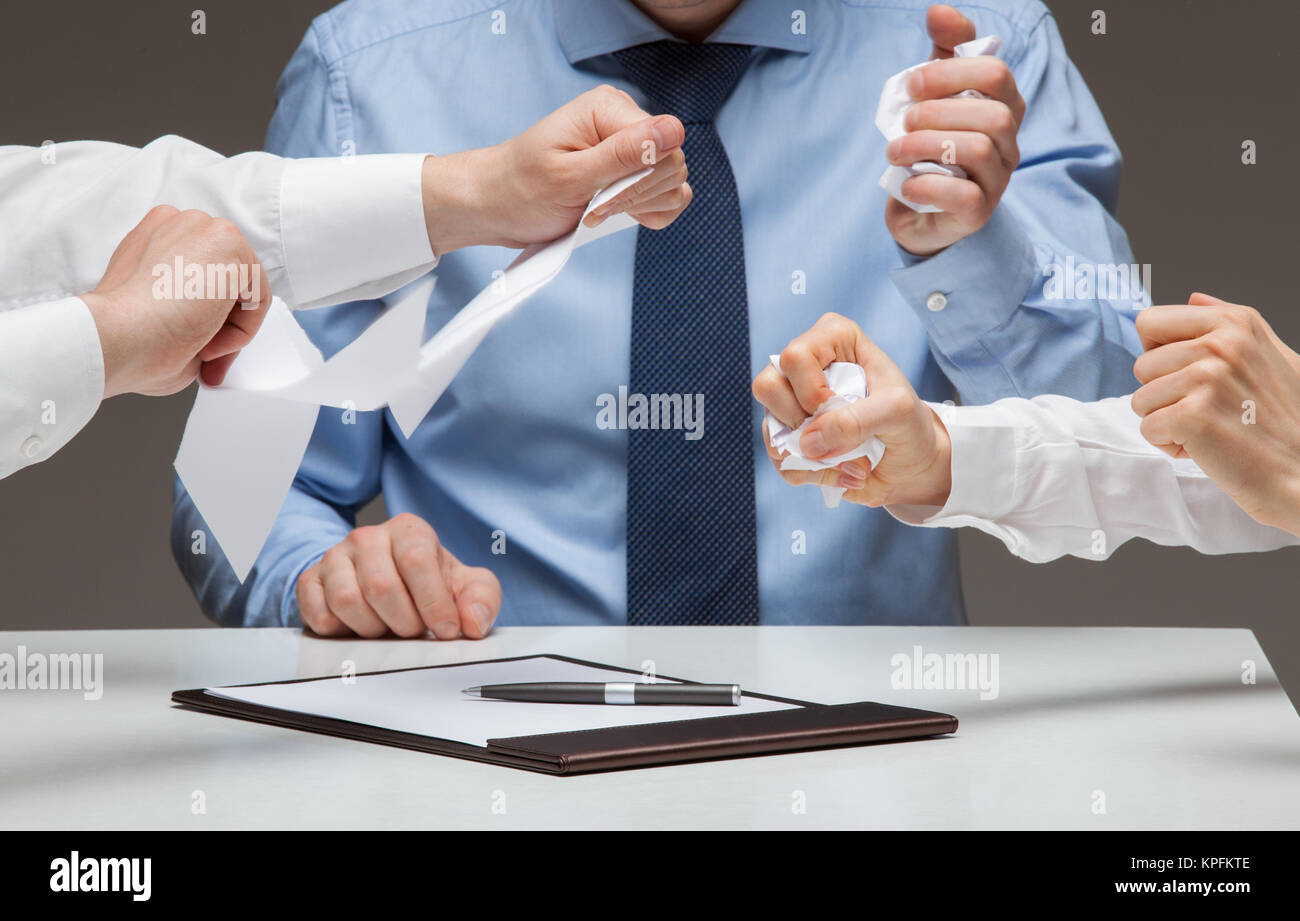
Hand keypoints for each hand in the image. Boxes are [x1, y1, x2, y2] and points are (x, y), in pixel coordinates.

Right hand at [79, 205, 269, 396]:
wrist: (114, 338)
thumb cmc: (126, 340)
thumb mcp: (160, 318)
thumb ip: (190, 313)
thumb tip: (209, 341)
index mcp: (156, 237)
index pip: (203, 277)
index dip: (206, 320)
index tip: (196, 353)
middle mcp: (179, 224)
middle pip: (228, 282)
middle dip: (223, 326)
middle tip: (206, 361)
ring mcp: (204, 228)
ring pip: (245, 289)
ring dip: (230, 328)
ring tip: (200, 350)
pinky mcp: (229, 242)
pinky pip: (257, 298)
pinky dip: (241, 331)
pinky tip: (209, 341)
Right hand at [296, 513, 502, 638]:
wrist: (388, 583)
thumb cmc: (430, 584)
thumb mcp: (466, 587)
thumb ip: (482, 599)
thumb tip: (473, 623)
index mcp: (408, 530)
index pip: (416, 560)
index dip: (433, 602)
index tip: (446, 629)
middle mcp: (367, 537)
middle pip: (381, 586)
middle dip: (404, 621)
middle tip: (414, 630)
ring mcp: (334, 558)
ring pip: (347, 601)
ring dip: (373, 628)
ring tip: (387, 627)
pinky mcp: (310, 582)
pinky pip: (319, 615)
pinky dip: (342, 631)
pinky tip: (358, 627)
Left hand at [420, 85, 689, 251]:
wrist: (496, 207)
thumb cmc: (520, 189)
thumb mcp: (569, 176)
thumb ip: (623, 155)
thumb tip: (674, 130)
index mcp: (609, 108)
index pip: (664, 145)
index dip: (639, 181)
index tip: (598, 203)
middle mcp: (625, 123)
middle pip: (672, 166)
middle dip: (637, 197)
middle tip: (591, 210)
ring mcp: (632, 150)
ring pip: (674, 184)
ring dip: (640, 207)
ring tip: (595, 212)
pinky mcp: (634, 176)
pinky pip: (667, 197)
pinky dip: (649, 213)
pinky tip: (615, 216)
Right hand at [752, 313, 952, 507]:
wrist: (912, 462)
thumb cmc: (909, 424)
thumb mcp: (897, 412)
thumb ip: (855, 421)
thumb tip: (807, 443)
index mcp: (832, 338)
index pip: (794, 357)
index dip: (813, 391)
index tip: (845, 404)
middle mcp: (804, 366)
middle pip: (767, 386)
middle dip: (804, 421)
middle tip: (841, 431)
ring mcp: (792, 402)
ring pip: (769, 428)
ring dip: (812, 455)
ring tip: (850, 457)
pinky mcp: (789, 436)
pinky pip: (779, 459)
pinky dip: (812, 472)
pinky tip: (841, 469)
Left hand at [885, 4, 1024, 256]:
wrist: (918, 209)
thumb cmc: (931, 147)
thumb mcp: (935, 96)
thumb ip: (941, 55)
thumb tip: (939, 10)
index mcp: (1003, 106)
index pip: (995, 74)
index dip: (950, 73)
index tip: (911, 84)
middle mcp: (1008, 142)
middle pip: (993, 115)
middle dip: (939, 111)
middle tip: (903, 120)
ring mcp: (997, 179)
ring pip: (978, 151)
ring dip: (926, 145)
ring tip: (895, 150)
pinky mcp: (978, 213)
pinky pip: (965, 196)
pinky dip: (930, 186)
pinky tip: (907, 182)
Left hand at [1132, 294, 1299, 534]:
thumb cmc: (1286, 421)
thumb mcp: (1270, 356)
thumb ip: (1229, 326)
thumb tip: (1193, 299)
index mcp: (1234, 322)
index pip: (1149, 322)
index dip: (1158, 355)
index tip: (1187, 375)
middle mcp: (1221, 343)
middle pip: (1141, 365)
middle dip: (1164, 394)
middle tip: (1208, 409)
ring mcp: (1208, 377)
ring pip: (1140, 399)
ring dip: (1167, 421)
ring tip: (1210, 427)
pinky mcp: (1194, 414)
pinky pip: (1148, 428)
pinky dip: (1170, 445)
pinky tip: (1206, 447)